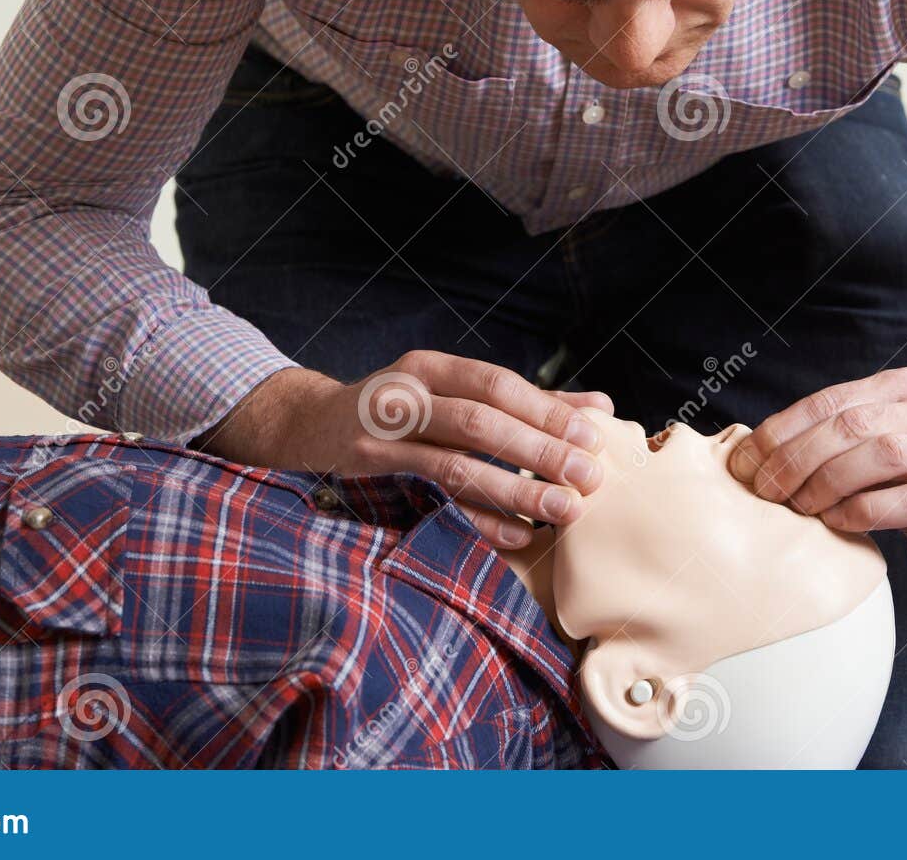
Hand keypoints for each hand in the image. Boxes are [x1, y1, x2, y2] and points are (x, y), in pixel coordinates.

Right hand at [195, 351, 611, 549]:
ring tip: (563, 511)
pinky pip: (430, 507)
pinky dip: (476, 523)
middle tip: (588, 479)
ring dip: (514, 491)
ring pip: (454, 467)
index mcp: (429, 369)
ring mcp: (379, 444)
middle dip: (537, 452)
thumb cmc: (401, 412)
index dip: (545, 409)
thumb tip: (600, 408)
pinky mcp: (368, 485)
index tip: (592, 436)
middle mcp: (401, 399)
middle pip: (478, 423)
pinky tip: (517, 538)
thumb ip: (524, 401)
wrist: (306, 429)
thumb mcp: (451, 392)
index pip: (495, 385)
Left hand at [726, 366, 906, 574]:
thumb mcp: (881, 437)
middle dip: (796, 458)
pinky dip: (861, 511)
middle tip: (764, 489)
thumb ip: (835, 435)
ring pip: (882, 454)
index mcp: (905, 389)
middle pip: (852, 425)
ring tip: (799, 507)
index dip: (782, 430)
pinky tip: (837, 521)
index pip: (831, 401)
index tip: (747, 461)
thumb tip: (754, 451)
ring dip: (827, 482)